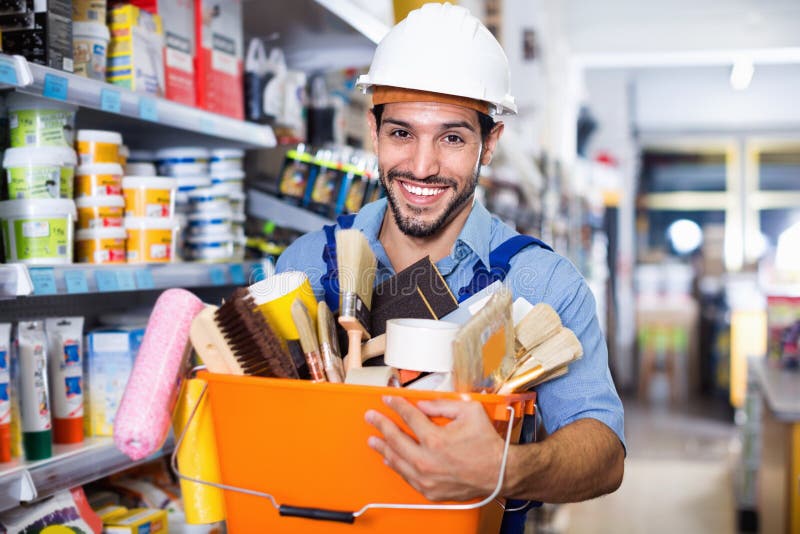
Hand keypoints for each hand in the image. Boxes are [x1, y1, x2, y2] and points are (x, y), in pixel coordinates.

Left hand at [365, 396, 504, 501]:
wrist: (499, 473)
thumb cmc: (486, 444)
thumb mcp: (469, 412)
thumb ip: (442, 404)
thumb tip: (422, 404)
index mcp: (436, 439)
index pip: (409, 417)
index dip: (396, 405)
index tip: (388, 400)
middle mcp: (427, 460)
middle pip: (395, 438)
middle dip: (380, 425)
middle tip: (371, 417)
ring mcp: (426, 477)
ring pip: (396, 460)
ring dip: (382, 447)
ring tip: (373, 439)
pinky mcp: (429, 490)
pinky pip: (406, 476)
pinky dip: (396, 465)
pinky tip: (389, 459)